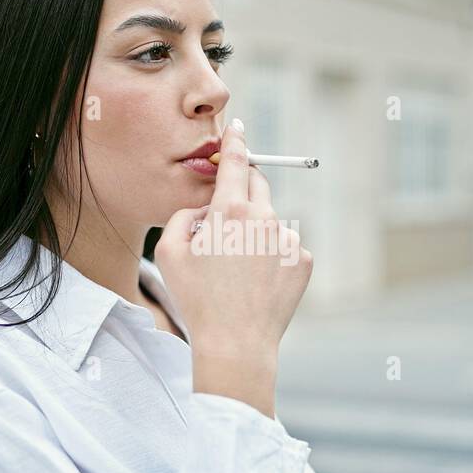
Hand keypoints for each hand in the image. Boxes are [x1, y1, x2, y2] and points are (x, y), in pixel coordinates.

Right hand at [155, 118, 312, 415]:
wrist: (236, 344)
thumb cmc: (197, 300)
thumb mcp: (169, 252)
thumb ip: (183, 215)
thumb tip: (205, 208)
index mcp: (230, 210)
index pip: (235, 162)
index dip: (235, 142)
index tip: (238, 128)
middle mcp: (264, 217)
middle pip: (257, 185)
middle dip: (242, 190)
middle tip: (226, 216)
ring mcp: (288, 239)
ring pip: (270, 220)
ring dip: (255, 232)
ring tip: (237, 270)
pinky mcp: (303, 260)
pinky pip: (285, 246)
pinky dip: (271, 256)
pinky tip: (256, 282)